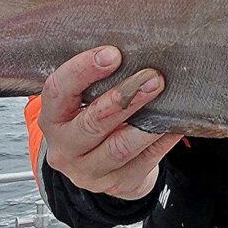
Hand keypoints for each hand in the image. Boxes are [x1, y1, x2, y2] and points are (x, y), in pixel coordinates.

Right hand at [38, 46, 181, 200]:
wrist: (99, 167)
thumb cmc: (92, 119)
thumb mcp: (83, 100)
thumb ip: (96, 78)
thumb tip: (131, 43)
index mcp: (52, 118)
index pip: (58, 91)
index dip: (83, 71)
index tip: (112, 54)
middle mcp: (65, 148)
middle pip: (93, 122)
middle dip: (125, 97)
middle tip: (152, 77)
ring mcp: (89, 171)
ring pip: (120, 147)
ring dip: (146, 122)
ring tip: (165, 99)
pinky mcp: (118, 184)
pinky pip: (145, 161)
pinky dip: (162, 140)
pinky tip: (175, 123)